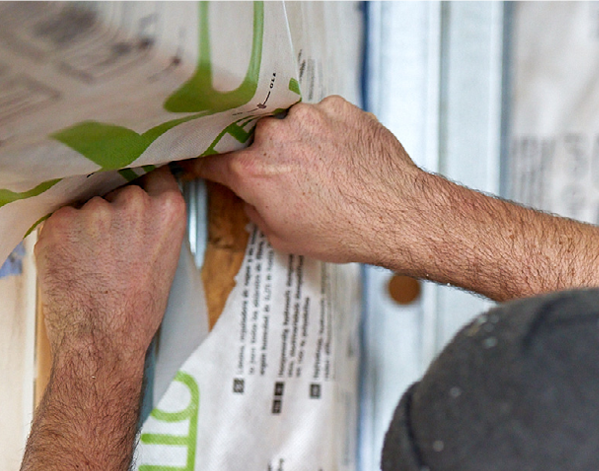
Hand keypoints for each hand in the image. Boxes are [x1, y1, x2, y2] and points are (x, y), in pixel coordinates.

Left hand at [36, 168, 185, 376]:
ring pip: (84, 207)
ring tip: (88, 265)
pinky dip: (59, 240)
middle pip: (115, 190)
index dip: (139, 186)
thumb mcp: (163, 260)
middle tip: (107, 250)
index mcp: (167, 209)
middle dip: (109, 212)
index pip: (153, 174)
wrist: (101, 343)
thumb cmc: (134, 313)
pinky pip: (58, 221)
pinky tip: (69, 267)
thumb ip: (152, 224)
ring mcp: (94, 211)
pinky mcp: (60, 223)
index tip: (131, 193)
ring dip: (82, 227)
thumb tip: (133, 202)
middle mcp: (133, 202)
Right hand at [191, 95, 436, 266]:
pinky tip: (340, 156)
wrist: (396, 214)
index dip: (204, 162)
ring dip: (298, 141)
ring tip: (321, 168)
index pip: (211, 159)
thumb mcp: (280, 236)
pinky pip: (322, 115)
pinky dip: (326, 132)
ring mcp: (308, 116)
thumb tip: (250, 193)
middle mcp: (275, 135)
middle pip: (253, 137)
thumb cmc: (342, 230)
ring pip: (289, 123)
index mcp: (252, 169)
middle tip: (284, 176)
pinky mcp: (339, 107)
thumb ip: (254, 207)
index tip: (202, 161)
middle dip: (263, 154)